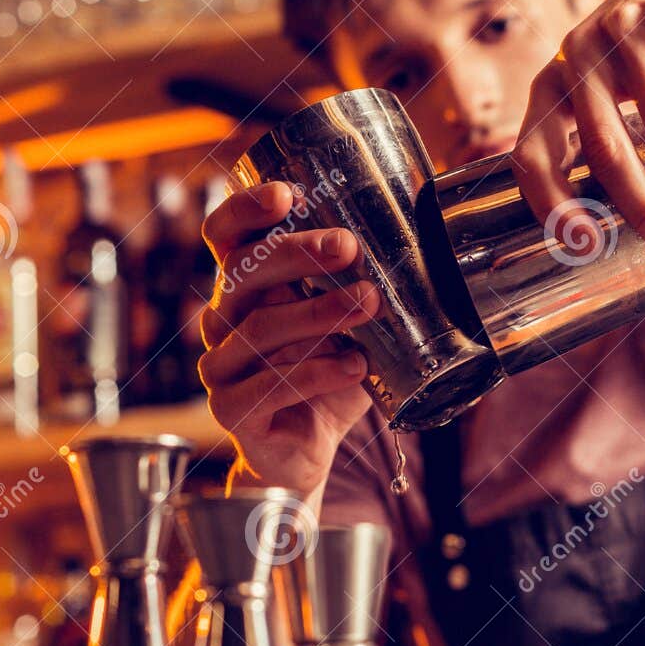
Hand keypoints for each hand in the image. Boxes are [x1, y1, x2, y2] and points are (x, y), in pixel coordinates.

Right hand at [199, 182, 380, 504]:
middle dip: (298, 253)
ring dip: (318, 313)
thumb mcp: (351, 325)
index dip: (245, 211)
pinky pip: (269, 386)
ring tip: (367, 304)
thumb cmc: (330, 375)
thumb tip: (423, 237)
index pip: (226, 236)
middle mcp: (223, 321)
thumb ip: (364, 286)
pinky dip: (317, 373)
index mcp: (246, 289)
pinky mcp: (231, 411)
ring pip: (261, 329)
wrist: (310, 450)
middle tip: (348, 247)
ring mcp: (221, 367)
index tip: (285, 195)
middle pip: (243, 272)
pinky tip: (355, 366)